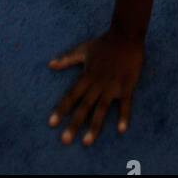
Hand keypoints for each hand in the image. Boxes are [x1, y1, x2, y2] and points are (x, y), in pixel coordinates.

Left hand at [48, 29, 143, 144]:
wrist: (126, 35)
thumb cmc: (104, 43)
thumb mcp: (83, 49)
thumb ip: (67, 59)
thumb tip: (50, 64)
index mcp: (87, 75)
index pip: (71, 95)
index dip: (61, 109)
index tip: (52, 123)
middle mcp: (98, 83)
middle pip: (84, 106)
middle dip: (74, 123)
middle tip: (65, 141)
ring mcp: (113, 85)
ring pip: (101, 108)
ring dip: (94, 125)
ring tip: (87, 142)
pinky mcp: (127, 86)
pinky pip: (126, 103)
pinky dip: (124, 116)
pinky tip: (121, 130)